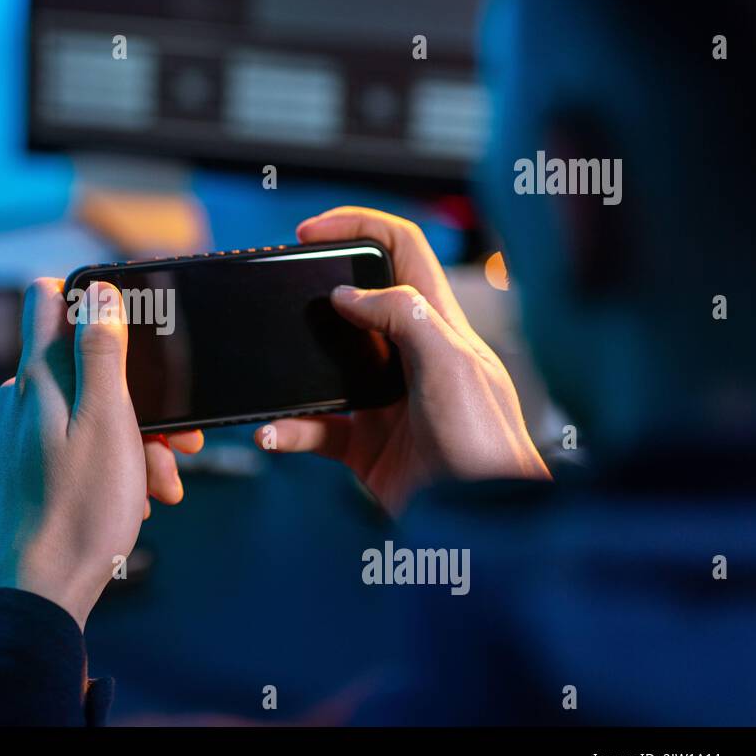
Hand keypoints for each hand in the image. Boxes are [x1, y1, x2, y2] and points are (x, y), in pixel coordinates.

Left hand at [0, 278, 202, 628]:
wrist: (37, 597)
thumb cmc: (76, 513)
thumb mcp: (107, 422)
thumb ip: (102, 351)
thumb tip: (97, 291)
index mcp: (38, 377)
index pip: (48, 298)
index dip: (92, 299)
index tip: (135, 329)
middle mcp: (22, 400)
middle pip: (87, 365)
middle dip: (140, 394)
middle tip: (179, 438)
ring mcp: (23, 437)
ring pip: (91, 413)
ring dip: (136, 441)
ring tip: (161, 485)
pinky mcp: (30, 471)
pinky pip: (80, 449)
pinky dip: (114, 467)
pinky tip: (136, 502)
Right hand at [254, 206, 549, 513]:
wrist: (485, 529)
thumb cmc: (487, 448)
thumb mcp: (452, 366)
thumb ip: (406, 316)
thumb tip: (349, 296)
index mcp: (440, 325)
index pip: (402, 251)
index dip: (358, 227)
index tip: (310, 231)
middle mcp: (411, 357)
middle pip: (357, 303)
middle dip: (314, 294)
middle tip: (278, 292)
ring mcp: (386, 402)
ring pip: (325, 369)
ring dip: (291, 373)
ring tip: (268, 375)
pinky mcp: (366, 446)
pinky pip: (313, 429)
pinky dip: (287, 430)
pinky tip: (274, 434)